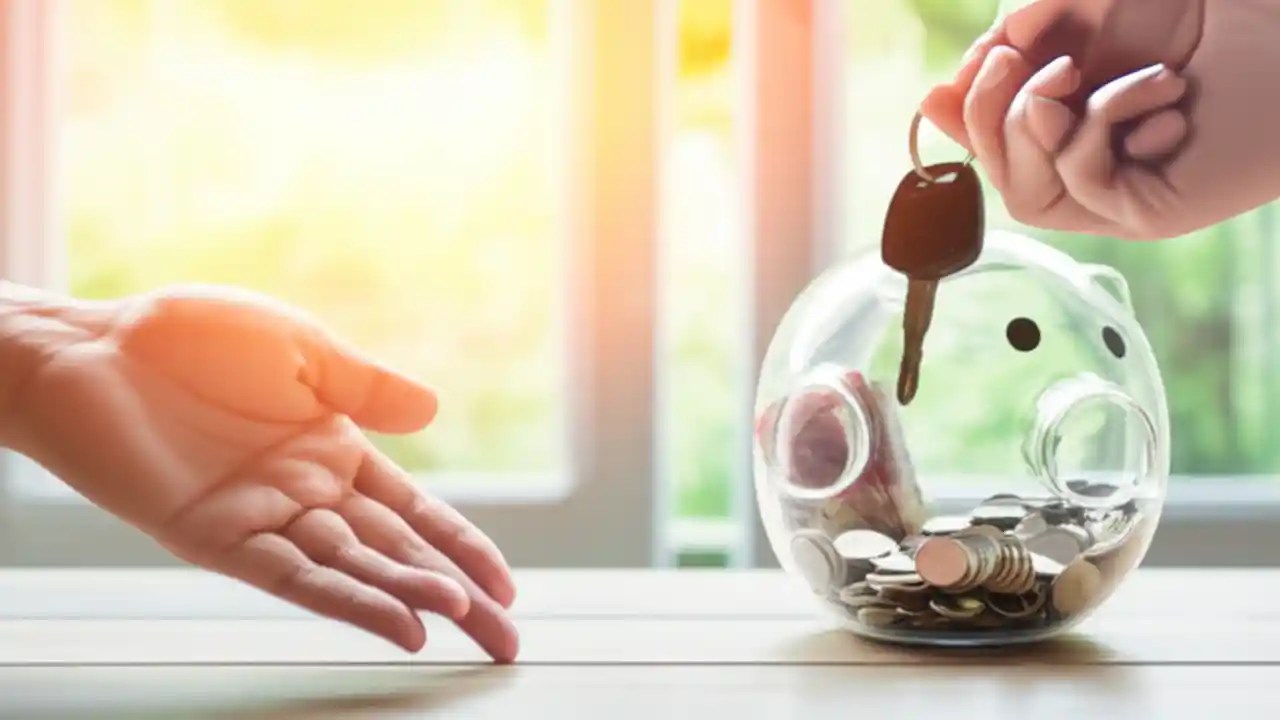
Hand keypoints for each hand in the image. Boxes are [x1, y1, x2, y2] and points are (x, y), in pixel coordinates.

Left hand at [4, 284, 518, 661]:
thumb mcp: (299, 346)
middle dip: (458, 594)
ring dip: (412, 596)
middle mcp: (306, 492)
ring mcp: (265, 517)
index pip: (415, 511)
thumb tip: (434, 410)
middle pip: (398, 553)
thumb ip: (364, 386)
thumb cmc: (189, 336)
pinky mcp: (217, 537)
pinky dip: (349, 601)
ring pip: (356, 569)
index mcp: (333, 448)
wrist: (90, 348)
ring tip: (468, 622)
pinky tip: (397, 624)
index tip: (505, 586)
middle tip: (509, 640)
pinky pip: (293, 577)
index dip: (462, 547)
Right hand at [919, 0, 1279, 239]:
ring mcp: (1119, 194)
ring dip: (1033, 123)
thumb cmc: (1207, 13)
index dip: (961, 123)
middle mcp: (1092, 165)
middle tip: (1015, 59)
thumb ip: (1023, 35)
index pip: (994, 145)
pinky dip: (1102, 125)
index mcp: (1074, 121)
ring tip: (1077, 71)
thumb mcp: (1089, 8)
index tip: (941, 89)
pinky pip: (1083, 183)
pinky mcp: (1148, 212)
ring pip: (1027, 197)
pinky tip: (1161, 92)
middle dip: (987, 115)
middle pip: (999, 178)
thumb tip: (951, 82)